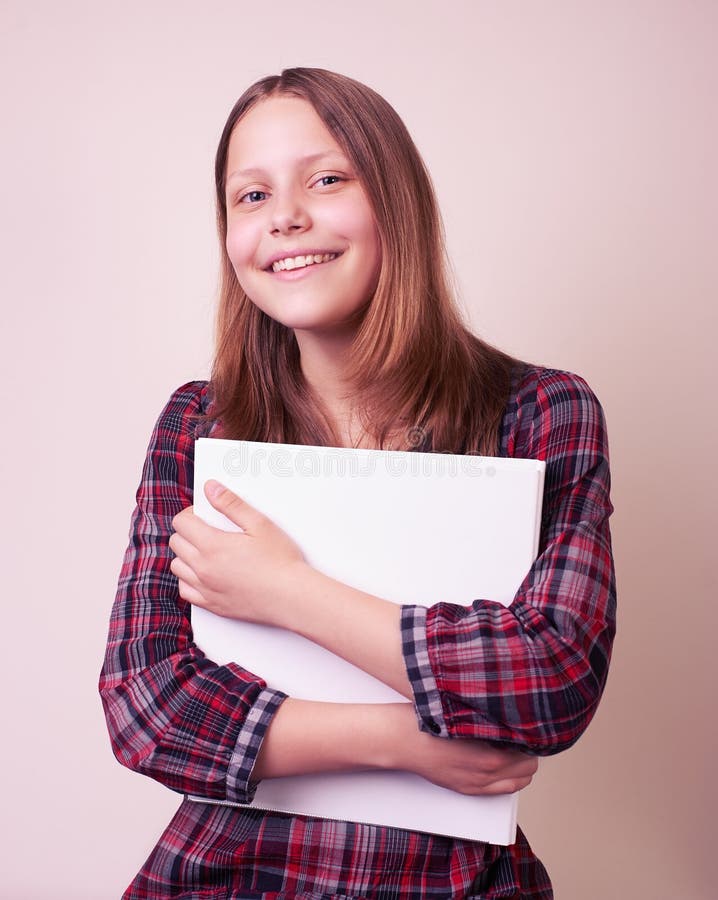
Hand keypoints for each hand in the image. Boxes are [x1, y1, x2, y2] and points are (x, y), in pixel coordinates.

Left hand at [169, 480, 306, 624]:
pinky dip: (189, 580)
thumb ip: (231, 504)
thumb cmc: (280, 561)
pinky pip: (185, 590)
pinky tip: (206, 574)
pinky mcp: (212, 605)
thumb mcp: (259, 524)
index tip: (205, 515)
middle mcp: (203, 568)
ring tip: (207, 552)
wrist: (291, 597)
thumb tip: (210, 488)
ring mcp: (206, 589)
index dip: (191, 514)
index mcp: (212, 545)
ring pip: (177, 567)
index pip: (181, 523)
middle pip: (176, 543)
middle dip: (187, 532)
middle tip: (208, 531)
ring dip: (186, 555)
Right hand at [397, 708, 537, 794]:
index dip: (534, 737)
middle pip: (528, 769)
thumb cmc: (430, 721)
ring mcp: (476, 784)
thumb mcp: (466, 713)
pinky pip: (500, 790)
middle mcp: (487, 774)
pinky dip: (507, 778)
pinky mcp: (466, 789)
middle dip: (530, 752)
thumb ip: (493, 717)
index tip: (532, 726)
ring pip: (517, 782)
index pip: (531, 752)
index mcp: (491, 755)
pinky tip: (500, 762)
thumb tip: (515, 714)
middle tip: (524, 735)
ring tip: (514, 748)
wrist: (403, 740)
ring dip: (520, 767)